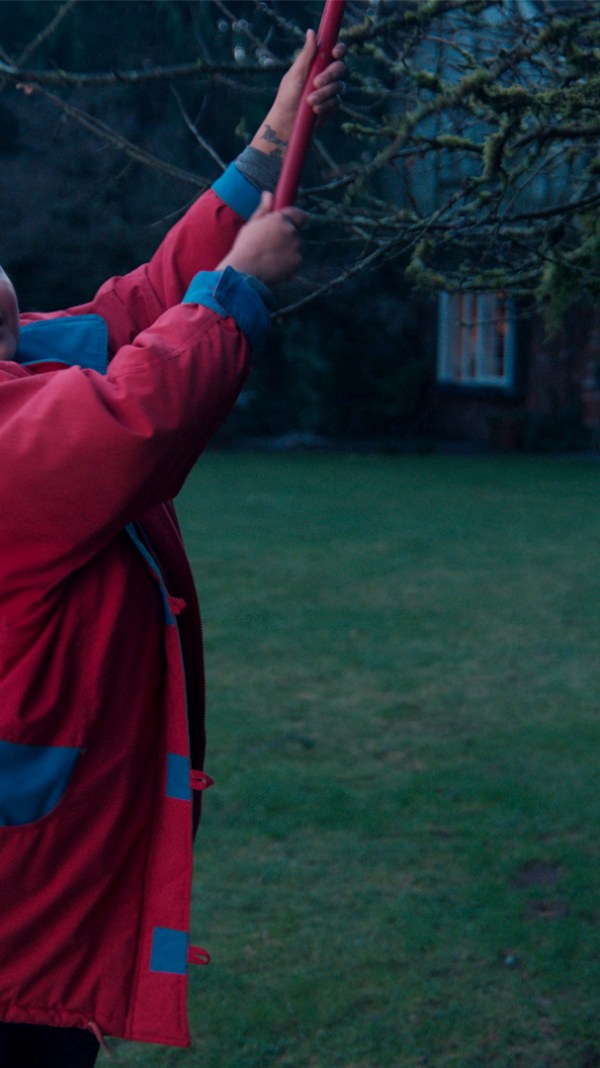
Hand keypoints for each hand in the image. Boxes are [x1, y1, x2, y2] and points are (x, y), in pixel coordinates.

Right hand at [217, 192, 306, 286]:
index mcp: (280, 219)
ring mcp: (296, 248)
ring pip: (295, 248)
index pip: (300, 214)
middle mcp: (291, 232)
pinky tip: (273, 266)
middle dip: (287, 238)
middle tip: (270, 246)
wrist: (245, 271)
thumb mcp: (252, 225)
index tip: (292, 222)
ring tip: (269, 258)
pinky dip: (287, 264)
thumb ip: (264, 210)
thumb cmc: (245, 247)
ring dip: (287, 251)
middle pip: (295, 233)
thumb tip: (269, 194)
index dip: (296, 218)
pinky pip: (295, 262)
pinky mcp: (297, 263)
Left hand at [250, 30, 346, 156]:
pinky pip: (336, 102)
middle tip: (316, 83)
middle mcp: (327, 75)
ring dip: (323, 94)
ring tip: (309, 102)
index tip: (335, 53)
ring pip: (338, 87)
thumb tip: (312, 31)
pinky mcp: (333, 106)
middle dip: (329, 75)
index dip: (339, 50)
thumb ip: (306, 54)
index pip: (335, 52)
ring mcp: (331, 91)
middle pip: (340, 68)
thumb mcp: (296, 73)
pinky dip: (325, 105)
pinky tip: (314, 110)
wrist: (287, 122)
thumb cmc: (287, 96)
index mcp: (318, 63)